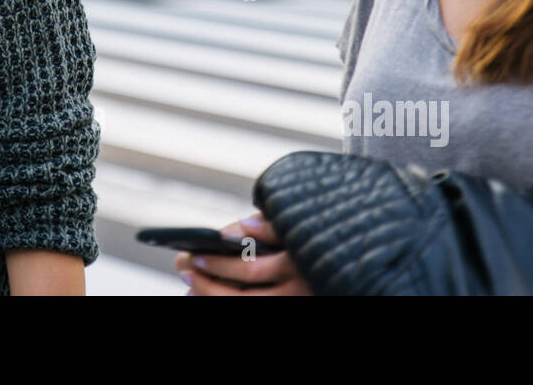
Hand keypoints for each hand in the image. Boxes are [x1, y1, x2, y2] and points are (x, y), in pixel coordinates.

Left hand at [174, 215, 310, 295]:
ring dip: (214, 300)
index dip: (219, 264)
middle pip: (244, 298)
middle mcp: (298, 290)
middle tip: (184, 270)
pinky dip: (228, 303)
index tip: (194, 255)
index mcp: (298, 262)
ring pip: (249, 307)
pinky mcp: (294, 304)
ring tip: (190, 290)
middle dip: (209, 286)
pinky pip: (255, 308)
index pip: (250, 269)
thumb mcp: (297, 223)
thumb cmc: (319, 234)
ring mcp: (297, 301)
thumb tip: (230, 231)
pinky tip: (208, 298)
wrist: (348, 261)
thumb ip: (266, 226)